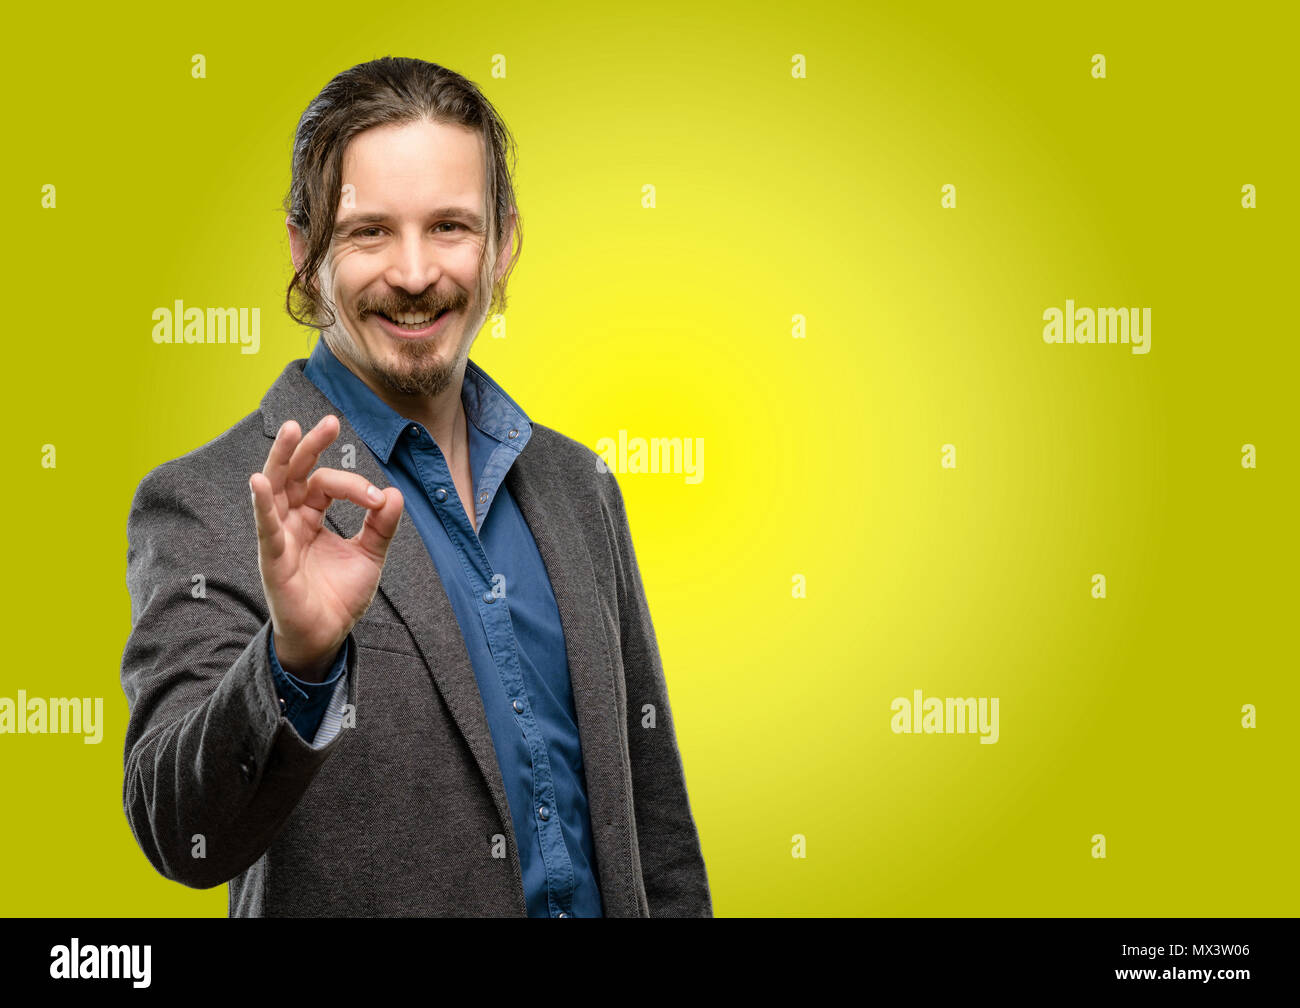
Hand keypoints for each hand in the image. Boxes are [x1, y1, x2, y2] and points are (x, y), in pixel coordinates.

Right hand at [250, 415, 403, 680]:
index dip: (353, 485)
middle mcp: (291, 521)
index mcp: (311, 516)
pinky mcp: (273, 558)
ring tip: (291, 430)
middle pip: (295, 474)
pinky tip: (259, 481)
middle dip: (310, 446)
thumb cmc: (340, 596)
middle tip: (329, 422)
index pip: (325, 484)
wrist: (328, 636)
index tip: (377, 499)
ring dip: (282, 459)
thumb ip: (381, 525)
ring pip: (276, 490)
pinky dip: (262, 504)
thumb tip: (394, 493)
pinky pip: (265, 527)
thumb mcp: (370, 556)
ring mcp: (279, 537)